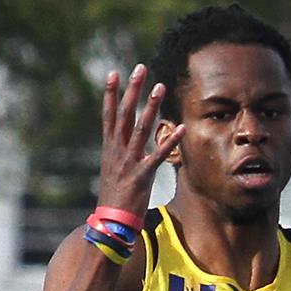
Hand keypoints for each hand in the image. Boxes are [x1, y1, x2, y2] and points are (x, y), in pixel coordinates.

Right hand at [98, 65, 184, 215]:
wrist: (111, 222)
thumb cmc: (115, 197)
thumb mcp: (114, 169)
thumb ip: (120, 152)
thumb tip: (124, 139)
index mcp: (109, 148)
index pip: (108, 115)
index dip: (110, 93)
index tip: (113, 73)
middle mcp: (117, 151)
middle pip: (124, 114)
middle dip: (132, 90)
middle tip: (140, 69)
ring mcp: (129, 162)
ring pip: (140, 128)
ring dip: (151, 106)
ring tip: (160, 87)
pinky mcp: (142, 175)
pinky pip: (158, 155)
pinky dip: (170, 141)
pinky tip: (182, 128)